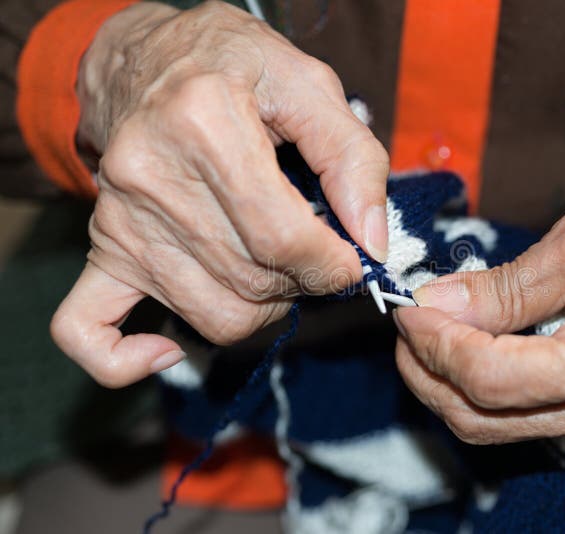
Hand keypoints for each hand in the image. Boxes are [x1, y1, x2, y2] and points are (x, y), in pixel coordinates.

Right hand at [51, 1, 388, 386]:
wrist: (146, 60)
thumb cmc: (234, 67)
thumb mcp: (308, 84)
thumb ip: (353, 157)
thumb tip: (371, 240)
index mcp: (204, 121)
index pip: (281, 237)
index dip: (334, 264)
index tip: (354, 260)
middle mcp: (150, 174)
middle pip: (252, 280)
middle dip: (307, 281)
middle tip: (319, 253)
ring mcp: (120, 218)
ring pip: (210, 316)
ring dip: (262, 309)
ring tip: (275, 268)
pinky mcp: (103, 247)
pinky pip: (86, 329)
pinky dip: (125, 359)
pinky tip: (168, 351)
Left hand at [394, 171, 564, 453]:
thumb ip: (503, 287)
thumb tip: (435, 305)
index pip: (493, 380)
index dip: (437, 345)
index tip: (408, 308)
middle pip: (484, 417)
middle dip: (430, 369)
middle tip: (409, 319)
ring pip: (496, 424)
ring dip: (449, 379)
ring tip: (430, 328)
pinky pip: (521, 415)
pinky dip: (482, 384)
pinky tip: (470, 343)